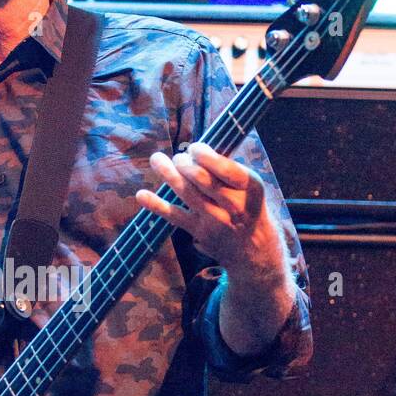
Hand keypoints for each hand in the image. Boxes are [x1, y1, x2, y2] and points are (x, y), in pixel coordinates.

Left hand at [135, 141, 287, 279]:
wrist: (253, 247)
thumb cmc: (246, 205)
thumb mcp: (248, 185)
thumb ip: (225, 168)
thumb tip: (191, 150)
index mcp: (249, 186)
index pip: (224, 167)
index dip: (204, 154)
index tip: (195, 148)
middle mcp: (234, 204)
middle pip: (202, 178)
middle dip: (184, 163)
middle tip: (179, 158)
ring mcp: (216, 220)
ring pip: (186, 192)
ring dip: (167, 173)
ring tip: (156, 159)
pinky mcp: (199, 232)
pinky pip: (175, 216)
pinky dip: (156, 205)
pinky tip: (142, 195)